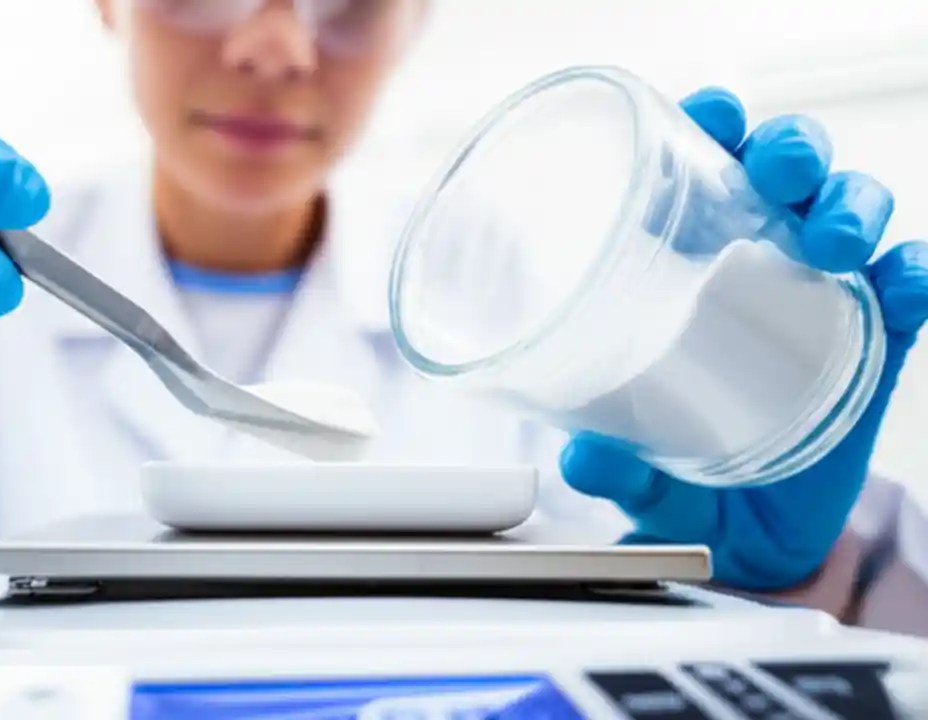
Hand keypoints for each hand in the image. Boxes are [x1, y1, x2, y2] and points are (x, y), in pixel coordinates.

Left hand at [560, 87, 927, 590]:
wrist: (746, 534)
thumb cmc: (678, 470)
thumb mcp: (640, 468)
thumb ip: (615, 467)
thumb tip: (585, 462)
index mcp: (688, 261)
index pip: (703, 163)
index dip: (713, 120)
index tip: (709, 111)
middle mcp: (758, 261)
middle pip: (786, 168)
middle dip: (791, 149)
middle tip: (778, 172)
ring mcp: (821, 295)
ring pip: (853, 210)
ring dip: (852, 206)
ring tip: (836, 242)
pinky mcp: (874, 340)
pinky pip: (908, 286)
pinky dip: (912, 276)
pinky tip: (901, 291)